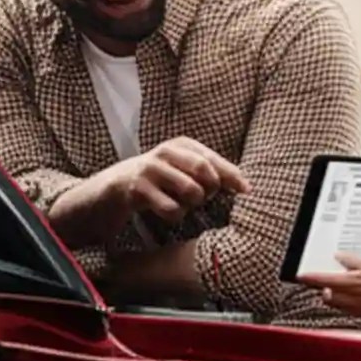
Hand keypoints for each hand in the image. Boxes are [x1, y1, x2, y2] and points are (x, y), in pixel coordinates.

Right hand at [106, 136, 249, 224]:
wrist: (114, 187)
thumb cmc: (160, 179)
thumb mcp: (184, 169)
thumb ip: (212, 173)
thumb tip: (246, 187)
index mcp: (182, 144)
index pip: (213, 159)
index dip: (232, 175)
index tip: (246, 190)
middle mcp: (166, 152)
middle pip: (204, 171)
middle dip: (210, 189)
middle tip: (203, 198)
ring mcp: (151, 169)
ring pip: (191, 191)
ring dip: (192, 204)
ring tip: (183, 204)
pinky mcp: (138, 189)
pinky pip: (171, 208)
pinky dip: (176, 215)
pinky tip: (168, 211)